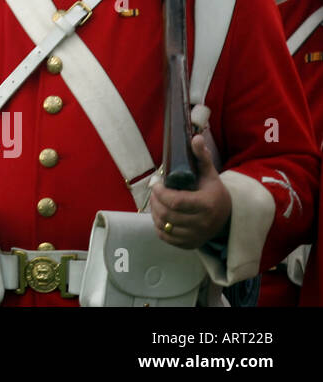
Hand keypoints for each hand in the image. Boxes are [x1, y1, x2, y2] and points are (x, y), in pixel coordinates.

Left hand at [149, 134, 230, 249]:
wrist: (227, 216)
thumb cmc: (213, 191)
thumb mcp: (209, 173)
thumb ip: (201, 156)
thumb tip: (195, 137)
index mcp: (207, 205)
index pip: (175, 202)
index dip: (160, 193)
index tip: (157, 184)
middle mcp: (202, 223)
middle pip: (167, 214)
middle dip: (155, 201)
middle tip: (154, 191)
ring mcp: (196, 236)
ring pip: (164, 226)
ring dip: (155, 212)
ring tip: (156, 201)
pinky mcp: (190, 244)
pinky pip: (166, 237)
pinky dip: (159, 226)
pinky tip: (161, 215)